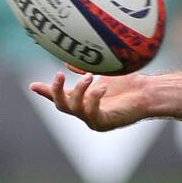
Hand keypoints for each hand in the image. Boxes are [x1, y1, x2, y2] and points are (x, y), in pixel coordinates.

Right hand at [29, 69, 148, 130]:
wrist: (149, 93)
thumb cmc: (131, 82)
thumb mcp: (104, 71)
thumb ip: (85, 67)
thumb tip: (67, 60)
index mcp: (84, 99)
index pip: (61, 95)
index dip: (45, 91)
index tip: (32, 85)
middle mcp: (86, 111)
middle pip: (61, 105)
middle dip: (56, 91)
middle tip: (59, 75)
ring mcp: (94, 119)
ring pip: (74, 108)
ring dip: (78, 91)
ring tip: (89, 77)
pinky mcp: (105, 123)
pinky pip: (92, 113)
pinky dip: (94, 99)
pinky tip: (102, 87)